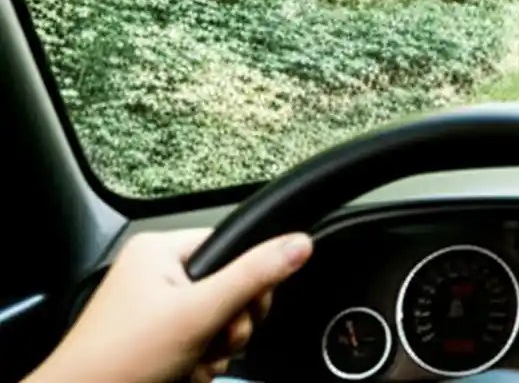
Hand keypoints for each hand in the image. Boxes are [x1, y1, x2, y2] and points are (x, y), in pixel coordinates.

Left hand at [25, 228, 312, 382]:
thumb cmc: (122, 359)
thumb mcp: (199, 313)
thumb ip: (253, 277)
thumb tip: (300, 244)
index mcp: (160, 250)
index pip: (231, 248)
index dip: (249, 281)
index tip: (247, 309)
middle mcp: (156, 274)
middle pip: (229, 287)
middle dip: (231, 324)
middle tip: (217, 340)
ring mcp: (154, 308)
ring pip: (218, 320)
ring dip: (218, 348)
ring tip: (196, 362)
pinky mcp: (155, 339)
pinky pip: (200, 341)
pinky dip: (201, 361)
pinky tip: (188, 372)